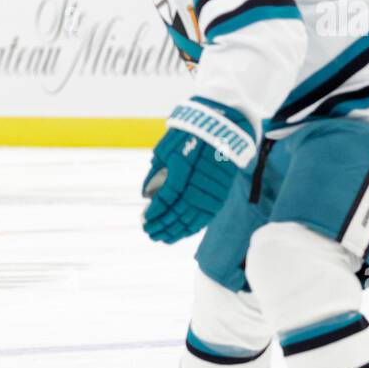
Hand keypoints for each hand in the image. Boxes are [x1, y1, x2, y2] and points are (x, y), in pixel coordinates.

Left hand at [141, 97, 256, 243]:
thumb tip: (146, 195)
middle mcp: (197, 184)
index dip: (154, 212)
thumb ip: (155, 172)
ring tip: (162, 238)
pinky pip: (205, 217)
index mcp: (182, 170)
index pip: (165, 199)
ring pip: (191, 219)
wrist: (224, 129)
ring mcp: (210, 191)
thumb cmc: (191, 135)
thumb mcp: (166, 148)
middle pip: (177, 213)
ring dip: (175, 231)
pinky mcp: (220, 195)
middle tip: (149, 232)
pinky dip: (192, 228)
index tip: (144, 220)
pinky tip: (181, 233)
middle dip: (161, 225)